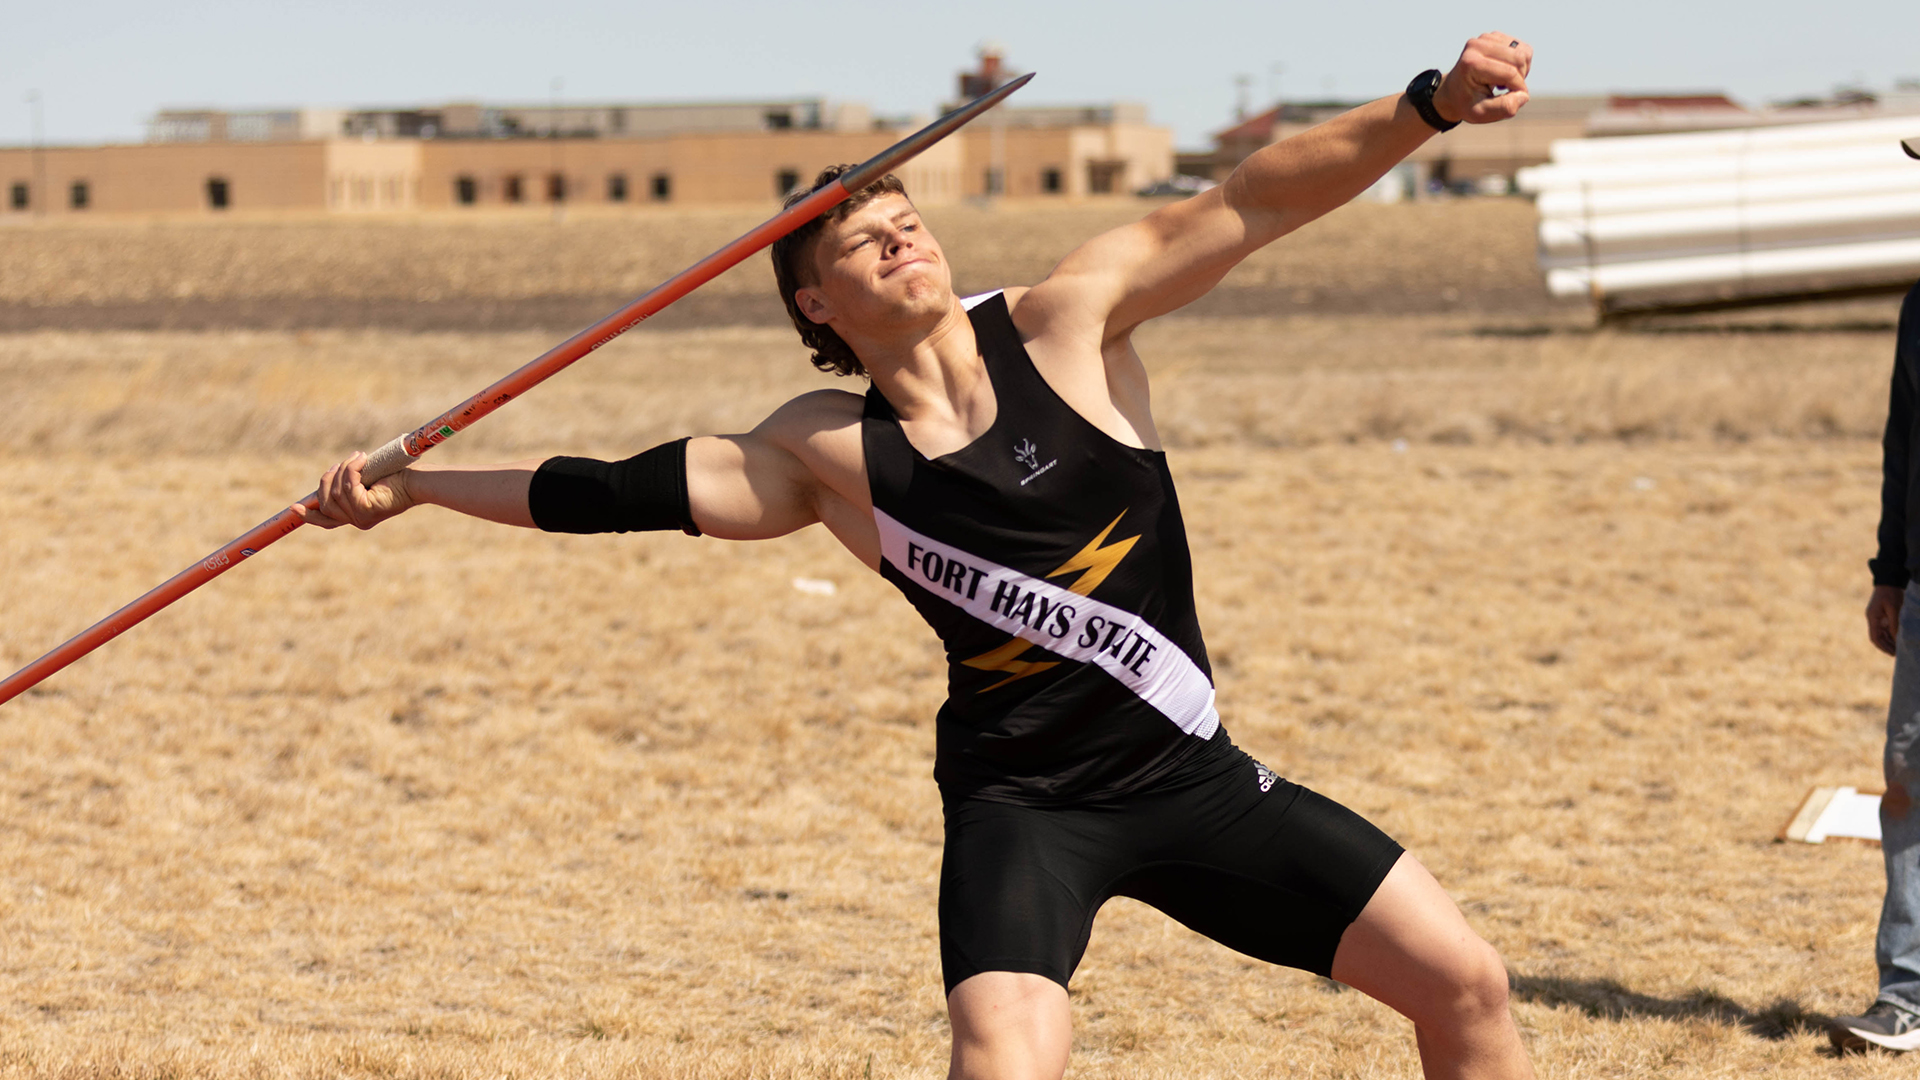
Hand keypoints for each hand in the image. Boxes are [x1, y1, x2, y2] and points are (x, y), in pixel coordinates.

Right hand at [292, 451, 416, 529]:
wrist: (417, 481)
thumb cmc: (395, 477)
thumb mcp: (365, 480)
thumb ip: (348, 484)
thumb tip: (328, 478)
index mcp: (355, 516)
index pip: (327, 521)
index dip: (309, 515)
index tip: (295, 507)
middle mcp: (357, 520)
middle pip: (325, 503)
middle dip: (328, 479)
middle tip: (341, 464)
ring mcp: (361, 518)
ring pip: (335, 492)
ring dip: (343, 469)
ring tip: (359, 458)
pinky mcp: (366, 510)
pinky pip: (348, 486)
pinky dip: (352, 469)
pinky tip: (363, 460)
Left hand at [1435, 32, 1531, 124]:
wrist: (1454, 91)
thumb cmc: (1467, 103)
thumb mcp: (1481, 113)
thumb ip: (1503, 108)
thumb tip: (1524, 95)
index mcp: (1471, 63)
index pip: (1509, 73)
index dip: (1518, 89)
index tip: (1513, 100)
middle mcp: (1477, 45)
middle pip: (1519, 59)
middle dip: (1520, 78)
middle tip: (1508, 90)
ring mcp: (1485, 38)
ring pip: (1524, 52)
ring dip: (1522, 71)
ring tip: (1505, 82)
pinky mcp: (1495, 36)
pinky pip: (1522, 49)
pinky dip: (1521, 64)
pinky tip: (1506, 72)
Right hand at [1869, 585, 1905, 655]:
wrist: (1889, 580)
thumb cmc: (1891, 593)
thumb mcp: (1894, 609)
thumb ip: (1894, 624)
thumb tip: (1896, 638)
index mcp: (1872, 617)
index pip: (1875, 637)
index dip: (1883, 647)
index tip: (1892, 653)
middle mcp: (1872, 619)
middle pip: (1877, 637)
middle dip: (1886, 646)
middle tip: (1897, 654)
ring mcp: (1876, 617)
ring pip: (1881, 634)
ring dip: (1888, 641)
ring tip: (1898, 649)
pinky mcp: (1881, 615)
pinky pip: (1884, 628)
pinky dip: (1890, 635)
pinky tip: (1897, 639)